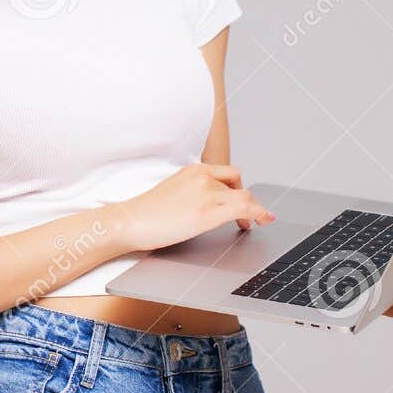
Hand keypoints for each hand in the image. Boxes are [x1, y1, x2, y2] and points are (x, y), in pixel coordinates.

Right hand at [114, 163, 275, 251]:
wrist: (130, 221)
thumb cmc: (145, 213)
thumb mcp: (172, 192)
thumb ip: (191, 191)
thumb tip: (205, 204)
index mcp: (192, 170)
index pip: (227, 173)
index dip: (239, 187)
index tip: (242, 199)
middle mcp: (202, 177)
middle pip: (237, 186)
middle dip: (247, 200)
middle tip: (251, 215)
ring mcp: (206, 194)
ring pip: (244, 197)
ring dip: (254, 210)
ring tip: (255, 223)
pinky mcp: (208, 213)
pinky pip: (244, 209)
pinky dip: (259, 214)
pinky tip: (262, 221)